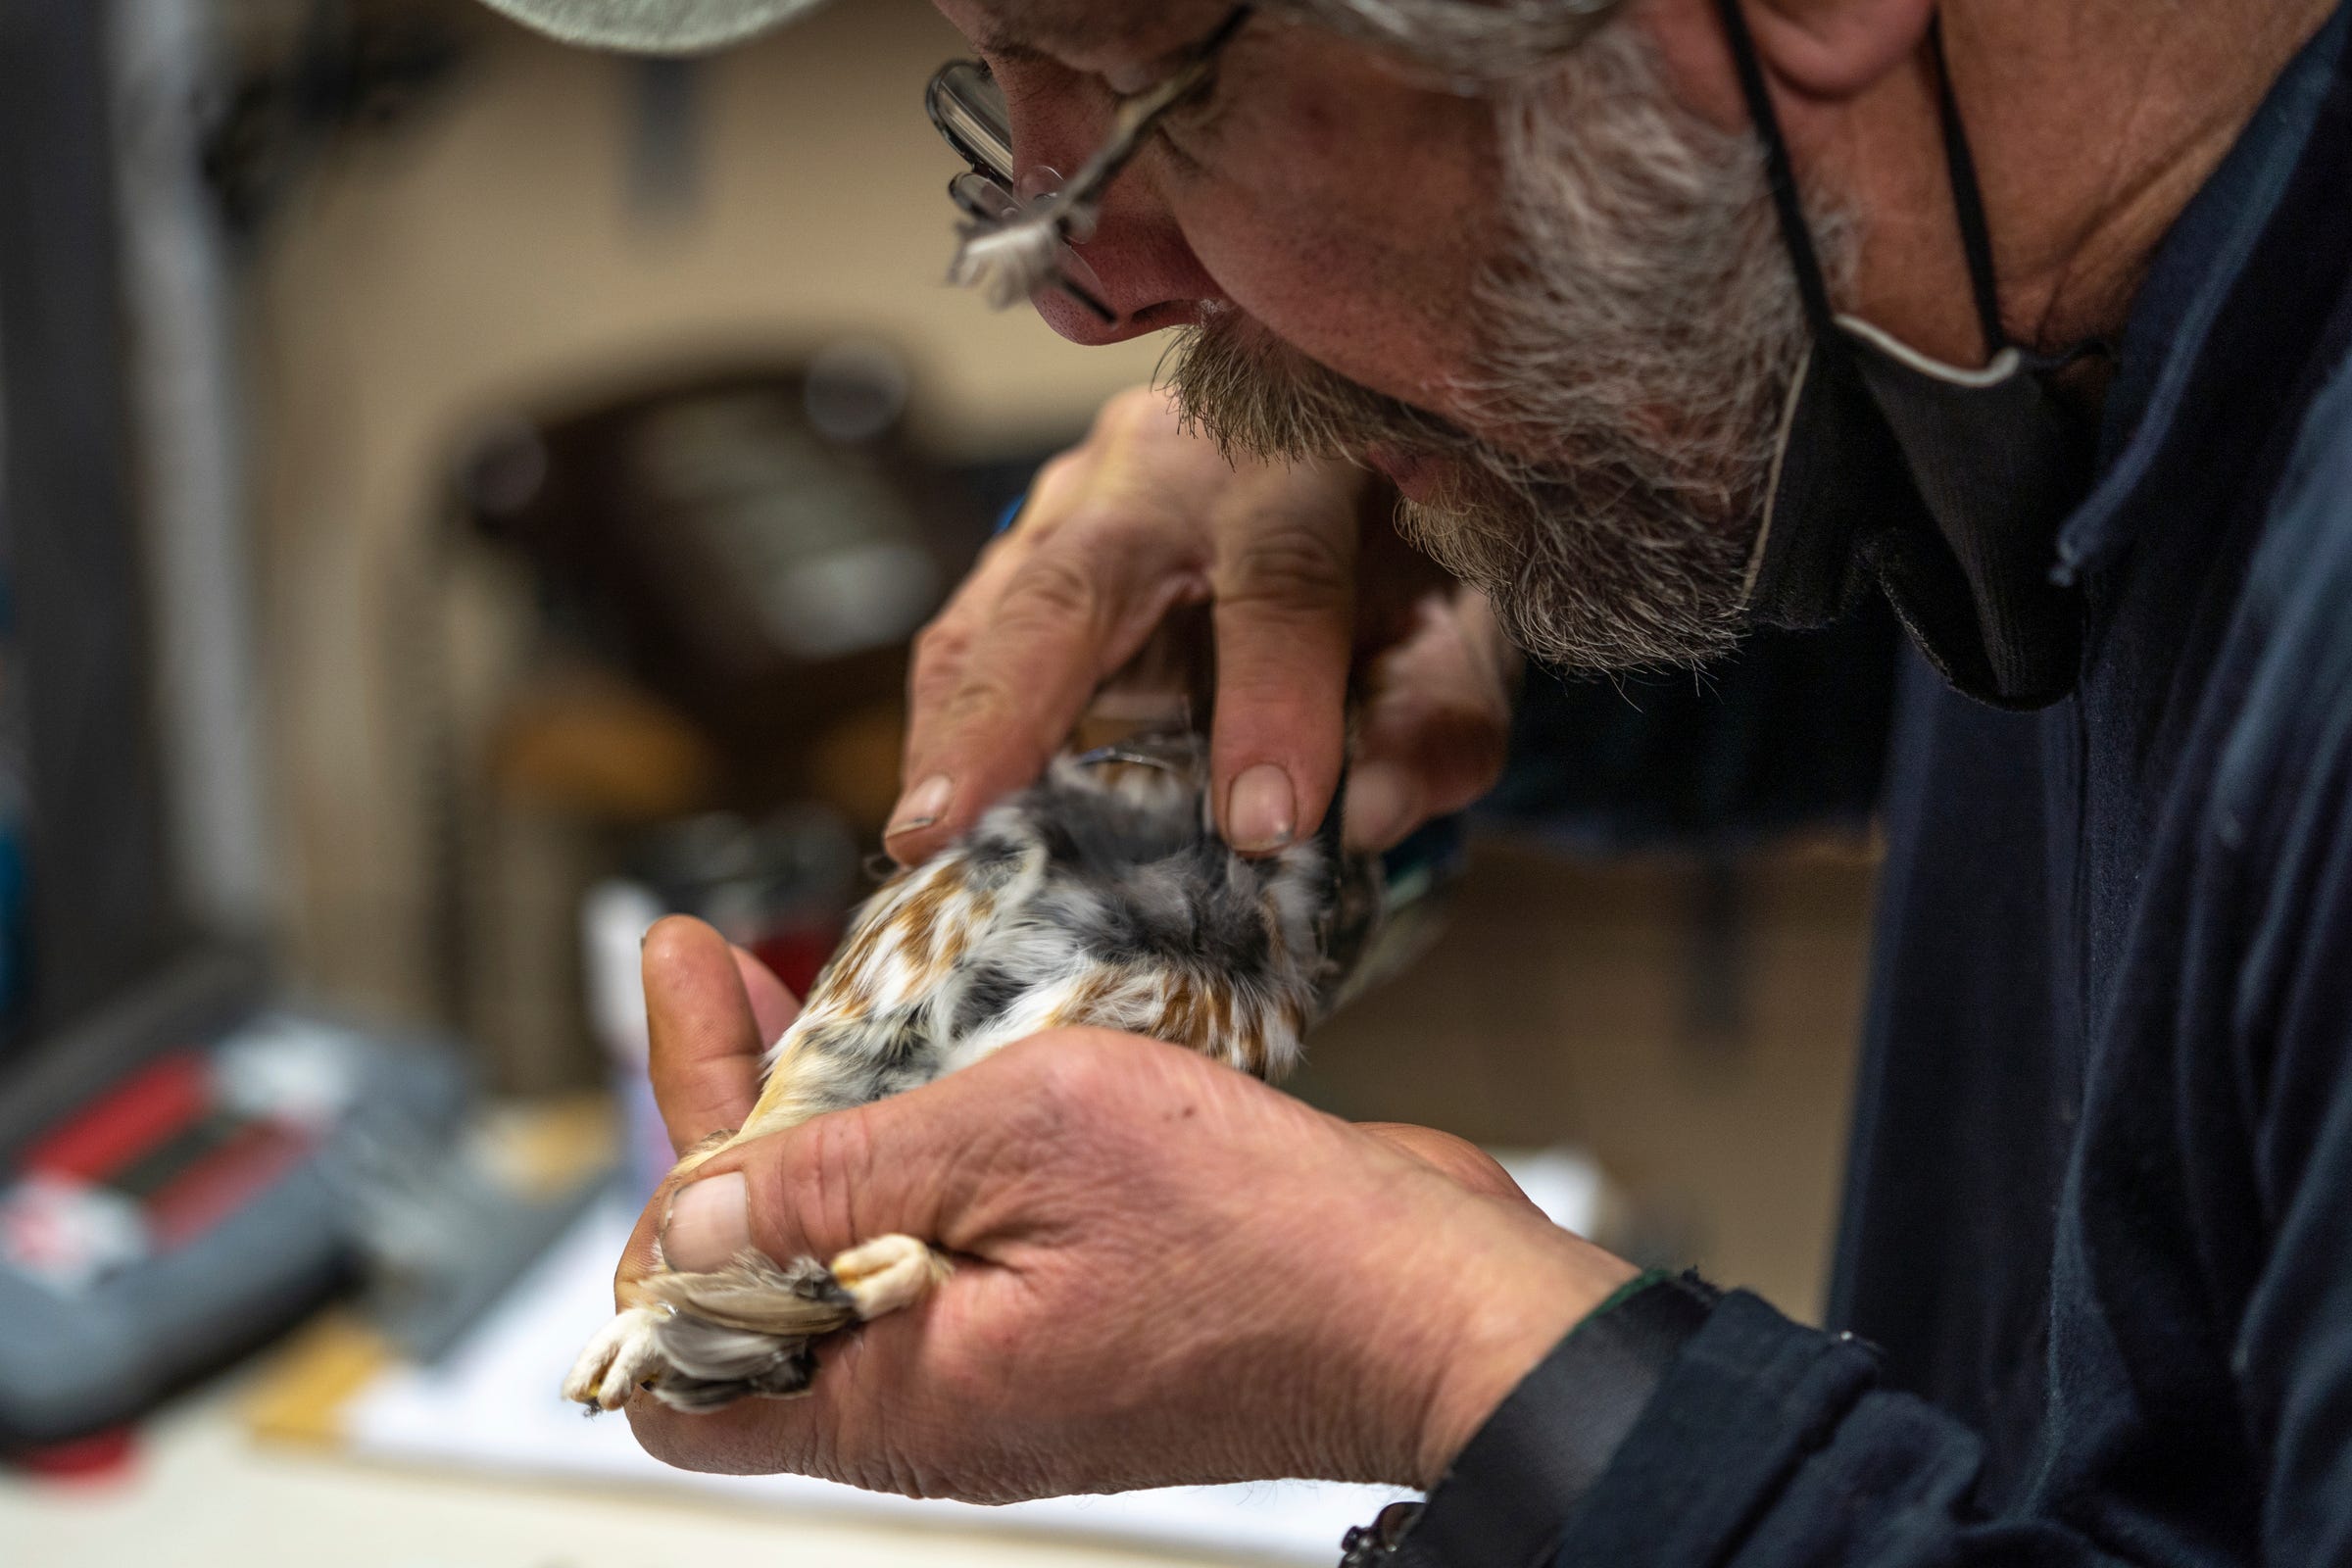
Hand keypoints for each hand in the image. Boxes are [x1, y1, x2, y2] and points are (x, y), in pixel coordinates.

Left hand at [618, 922, 1634, 1500]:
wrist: (1442, 1308)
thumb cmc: (1264, 1246)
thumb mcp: (1024, 1150)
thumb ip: (837, 1176)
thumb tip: (687, 1207)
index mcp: (900, 1394)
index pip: (680, 1358)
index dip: (652, 1204)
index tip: (684, 1025)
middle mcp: (939, 1394)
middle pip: (761, 1269)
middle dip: (728, 1105)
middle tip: (716, 960)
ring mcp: (1011, 1353)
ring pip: (860, 1237)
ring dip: (823, 1110)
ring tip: (802, 973)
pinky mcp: (1079, 1307)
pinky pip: (962, 1222)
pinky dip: (927, 1131)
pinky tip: (936, 1036)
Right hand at [886, 384, 1518, 863]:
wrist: (1360, 449)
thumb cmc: (1410, 554)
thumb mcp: (1465, 630)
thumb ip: (1437, 718)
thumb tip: (1364, 818)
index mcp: (1309, 454)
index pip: (1283, 574)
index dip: (1272, 699)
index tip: (1265, 824)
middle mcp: (1176, 453)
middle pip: (1076, 579)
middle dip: (1013, 709)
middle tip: (956, 822)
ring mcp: (1087, 485)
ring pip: (1000, 604)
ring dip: (957, 727)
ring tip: (924, 835)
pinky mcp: (1035, 531)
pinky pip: (974, 627)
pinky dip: (952, 722)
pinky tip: (940, 805)